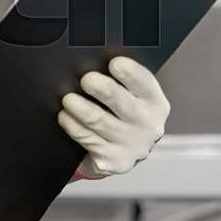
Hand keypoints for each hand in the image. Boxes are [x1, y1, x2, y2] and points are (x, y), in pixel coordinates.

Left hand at [59, 55, 169, 179]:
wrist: (121, 153)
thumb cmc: (122, 115)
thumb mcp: (131, 98)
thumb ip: (122, 82)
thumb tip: (93, 59)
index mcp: (155, 102)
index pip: (144, 82)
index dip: (130, 72)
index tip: (114, 63)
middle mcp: (148, 125)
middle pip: (120, 101)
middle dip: (101, 88)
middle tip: (86, 79)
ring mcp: (131, 145)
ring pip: (98, 121)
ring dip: (79, 107)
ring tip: (68, 99)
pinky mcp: (113, 161)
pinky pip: (86, 139)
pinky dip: (73, 126)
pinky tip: (65, 117)